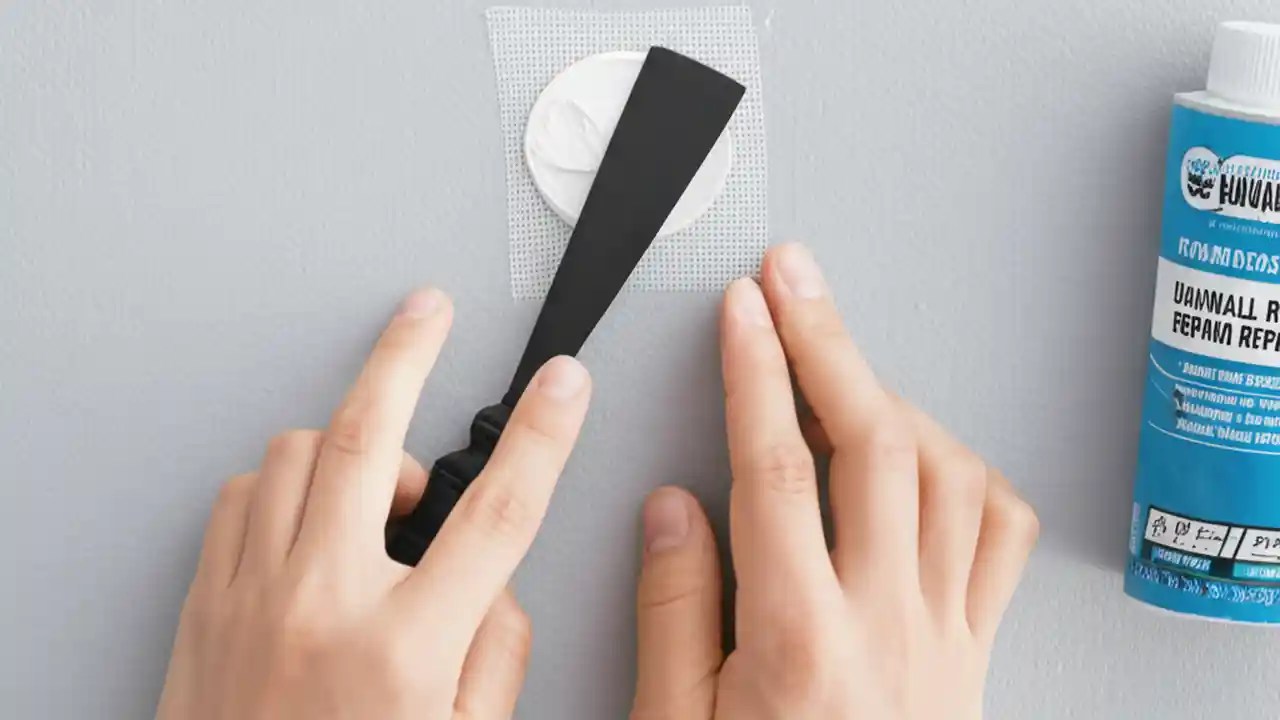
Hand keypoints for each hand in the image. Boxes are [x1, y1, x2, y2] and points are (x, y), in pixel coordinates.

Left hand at [157, 289, 591, 719]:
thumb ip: (497, 658)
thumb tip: (496, 584)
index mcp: (403, 651)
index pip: (499, 512)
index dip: (543, 435)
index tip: (560, 385)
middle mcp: (322, 607)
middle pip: (373, 440)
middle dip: (407, 355)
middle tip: (428, 313)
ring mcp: (252, 597)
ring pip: (297, 455)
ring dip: (349, 447)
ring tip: (384, 481)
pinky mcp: (205, 602)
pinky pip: (243, 496)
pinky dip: (285, 486)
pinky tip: (313, 514)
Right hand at [630, 244, 1038, 718]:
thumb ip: (675, 613)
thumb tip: (676, 508)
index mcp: (800, 643)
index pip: (777, 469)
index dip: (757, 371)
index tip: (741, 310)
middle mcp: (888, 626)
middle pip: (874, 445)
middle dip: (828, 342)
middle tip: (794, 281)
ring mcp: (944, 635)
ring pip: (948, 475)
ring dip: (892, 398)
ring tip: (842, 360)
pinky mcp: (975, 652)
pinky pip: (1000, 537)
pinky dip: (967, 472)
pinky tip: (927, 452)